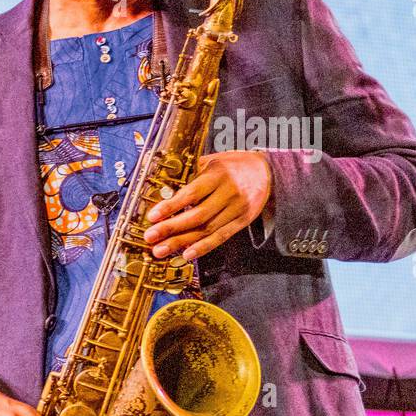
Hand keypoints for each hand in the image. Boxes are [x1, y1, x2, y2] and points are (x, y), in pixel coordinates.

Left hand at [142, 151, 271, 261]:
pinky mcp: (241, 222)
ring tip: (160, 249)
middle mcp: (229, 193)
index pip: (192, 193)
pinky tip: (186, 254)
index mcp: (218, 175)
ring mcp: (237, 209)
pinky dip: (203, 247)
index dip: (171, 206)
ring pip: (207, 229)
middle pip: (198, 215)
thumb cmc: (231, 166)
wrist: (266, 172)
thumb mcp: (212, 161)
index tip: (153, 216)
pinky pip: (220, 237)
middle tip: (150, 237)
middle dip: (171, 228)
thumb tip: (160, 185)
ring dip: (181, 242)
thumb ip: (190, 172)